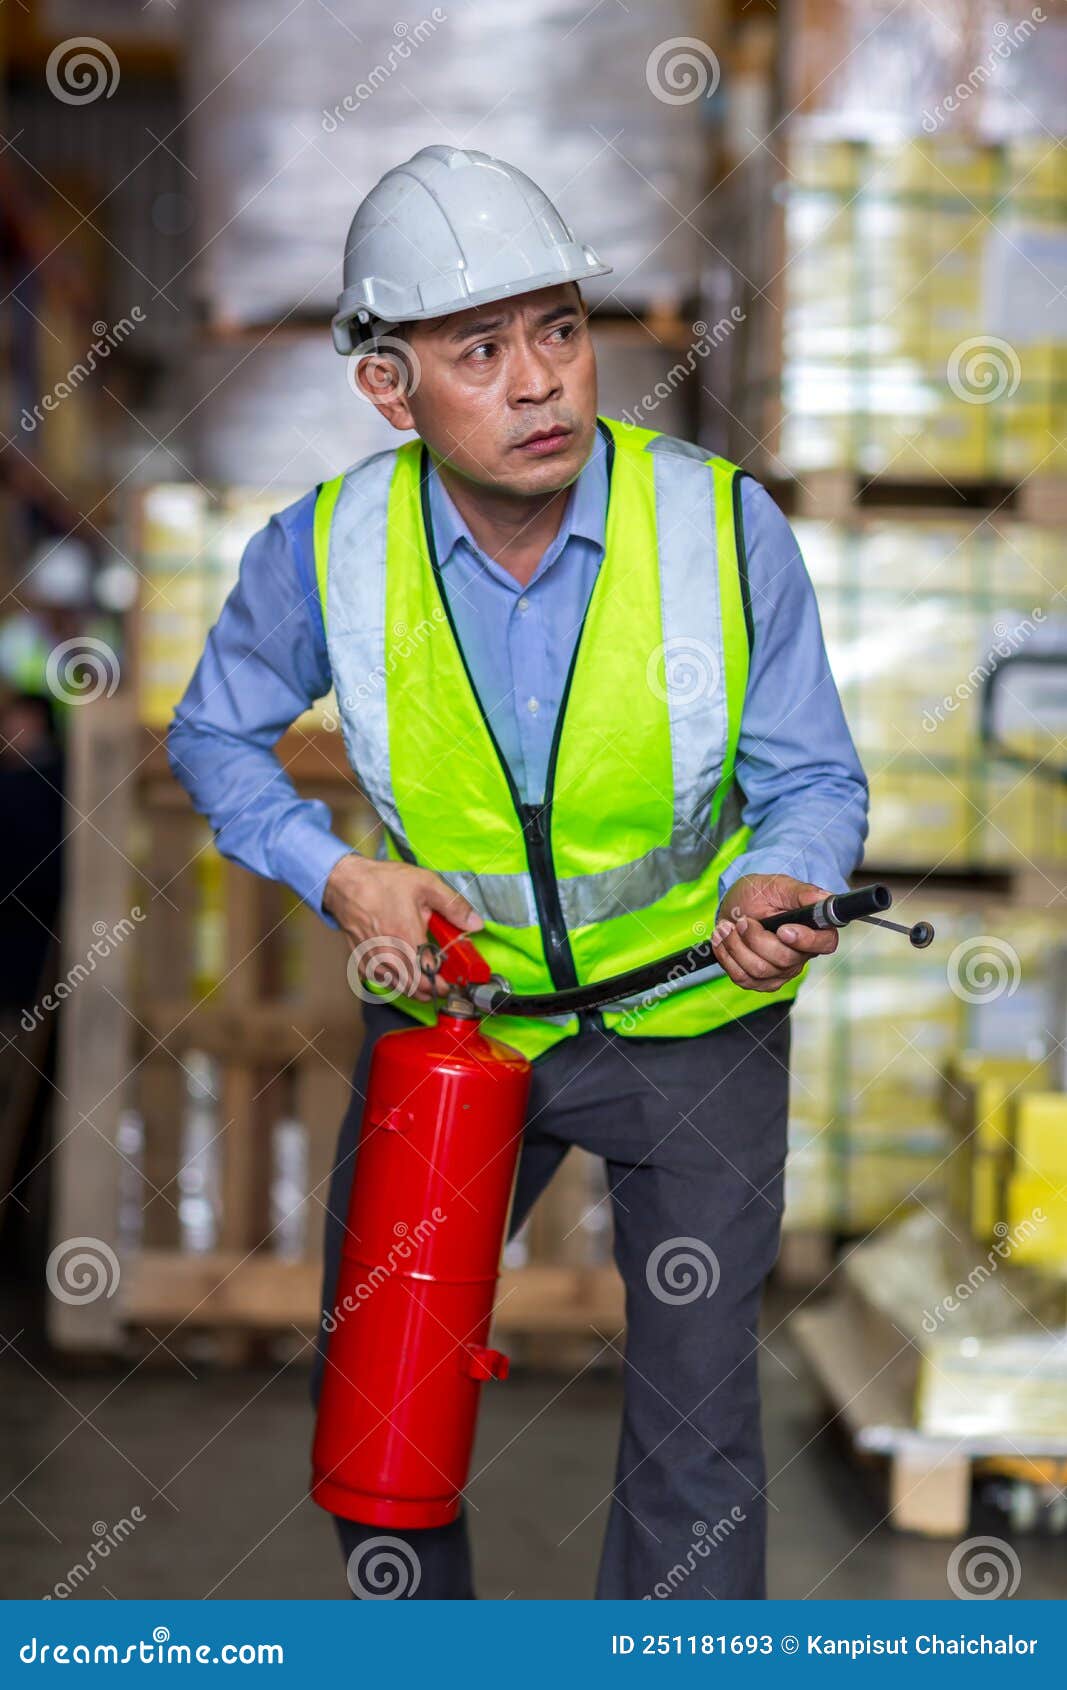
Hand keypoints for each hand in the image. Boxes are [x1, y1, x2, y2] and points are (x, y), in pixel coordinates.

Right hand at [323, 854, 482, 1001]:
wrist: (346, 883)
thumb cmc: (383, 882)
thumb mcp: (426, 884)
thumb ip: (453, 905)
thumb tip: (475, 923)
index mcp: (407, 937)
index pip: (430, 975)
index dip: (443, 984)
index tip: (451, 984)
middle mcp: (389, 953)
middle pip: (414, 989)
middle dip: (431, 991)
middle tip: (441, 984)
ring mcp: (373, 959)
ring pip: (397, 988)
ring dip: (414, 989)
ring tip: (424, 980)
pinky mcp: (361, 960)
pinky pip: (380, 981)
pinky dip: (393, 982)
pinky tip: (400, 971)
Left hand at [711, 873, 838, 992]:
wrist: (737, 907)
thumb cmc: (761, 894)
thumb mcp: (779, 886)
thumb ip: (802, 892)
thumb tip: (825, 898)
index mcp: (814, 930)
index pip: (825, 943)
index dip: (806, 940)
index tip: (783, 930)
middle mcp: (801, 955)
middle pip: (784, 959)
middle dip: (755, 938)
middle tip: (742, 921)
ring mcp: (782, 971)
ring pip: (760, 970)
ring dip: (736, 946)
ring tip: (726, 927)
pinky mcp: (761, 981)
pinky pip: (743, 978)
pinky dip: (727, 957)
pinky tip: (722, 940)